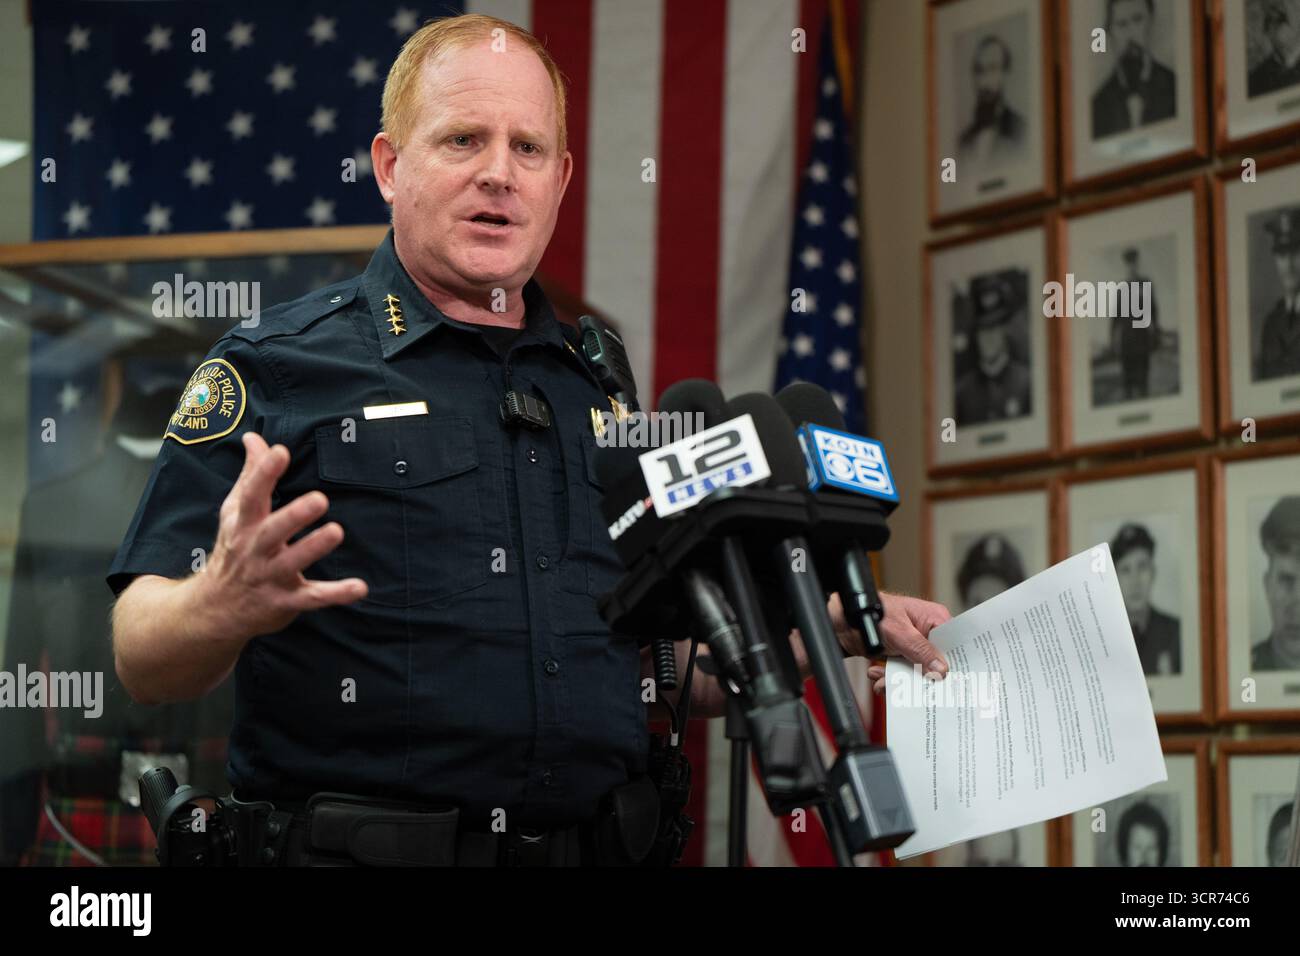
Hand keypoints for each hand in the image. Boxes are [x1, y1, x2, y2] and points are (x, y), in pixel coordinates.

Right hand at [198, 432, 366, 642]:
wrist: (214, 609)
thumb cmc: (234, 549)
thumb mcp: (235, 513)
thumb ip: (251, 475)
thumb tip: (255, 438)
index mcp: (243, 524)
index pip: (251, 496)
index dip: (264, 474)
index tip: (280, 452)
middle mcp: (254, 550)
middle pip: (273, 531)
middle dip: (294, 515)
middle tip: (320, 499)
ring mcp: (269, 577)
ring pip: (292, 562)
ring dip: (313, 548)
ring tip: (337, 531)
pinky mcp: (285, 601)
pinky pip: (312, 598)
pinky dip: (336, 594)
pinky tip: (360, 587)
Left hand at [844, 591, 950, 694]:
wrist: (841, 621)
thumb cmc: (870, 614)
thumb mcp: (899, 631)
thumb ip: (920, 650)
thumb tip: (941, 668)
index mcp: (934, 618)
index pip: (954, 644)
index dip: (953, 663)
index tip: (947, 680)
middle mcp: (927, 632)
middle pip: (936, 663)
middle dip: (919, 677)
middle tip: (908, 686)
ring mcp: (913, 645)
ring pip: (917, 672)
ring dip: (898, 680)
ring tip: (882, 680)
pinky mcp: (901, 655)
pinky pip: (903, 673)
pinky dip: (889, 679)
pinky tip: (877, 676)